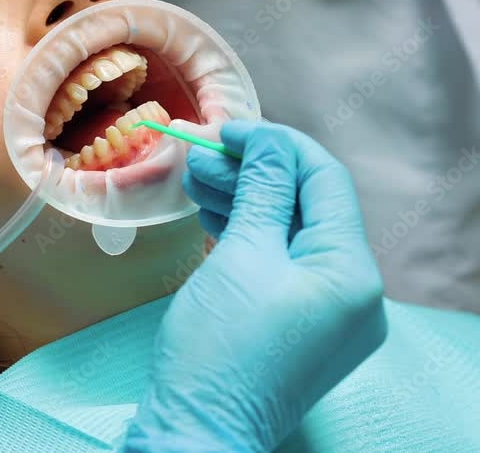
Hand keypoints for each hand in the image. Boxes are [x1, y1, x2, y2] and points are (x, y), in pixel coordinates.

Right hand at [123, 121, 386, 451]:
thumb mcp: (241, 256)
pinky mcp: (301, 328)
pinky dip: (249, 237)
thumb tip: (267, 142)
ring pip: (290, 236)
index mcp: (351, 272)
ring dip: (246, 202)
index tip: (227, 128)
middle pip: (305, 208)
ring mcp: (329, 314)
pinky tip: (216, 214)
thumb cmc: (219, 349)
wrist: (197, 430)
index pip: (324, 181)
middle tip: (200, 155)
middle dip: (253, 174)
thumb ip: (261, 191)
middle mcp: (354, 293)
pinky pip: (282, 266)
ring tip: (197, 179)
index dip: (276, 144)